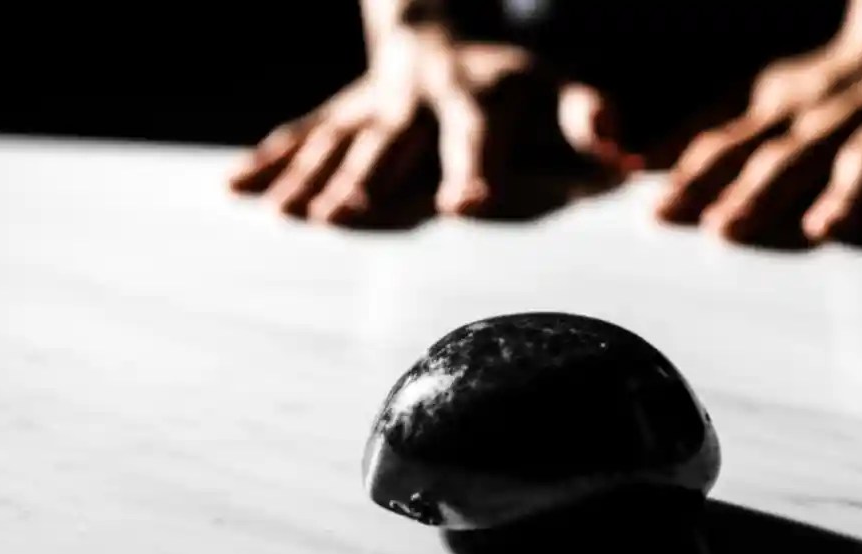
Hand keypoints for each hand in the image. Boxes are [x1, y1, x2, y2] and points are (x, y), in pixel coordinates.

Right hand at [229, 26, 632, 223]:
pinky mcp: (337, 114)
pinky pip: (300, 135)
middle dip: (368, 180)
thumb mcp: (557, 84)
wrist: (434, 27)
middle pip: (390, 144)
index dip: (472, 170)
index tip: (466, 207)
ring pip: (338, 144)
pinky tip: (235, 190)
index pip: (475, 137)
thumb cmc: (511, 78)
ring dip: (311, 177)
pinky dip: (268, 161)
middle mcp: (416, 101)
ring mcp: (369, 107)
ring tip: (289, 216)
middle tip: (342, 217)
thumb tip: (626, 161)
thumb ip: (590, 117)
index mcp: (476, 97)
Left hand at [655, 0, 861, 244]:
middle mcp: (828, 117)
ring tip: (828, 230)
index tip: (655, 215)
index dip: (691, 179)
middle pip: (788, 159)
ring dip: (847, 193)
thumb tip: (636, 165)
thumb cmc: (828, 74)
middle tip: (723, 231)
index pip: (730, 147)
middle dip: (756, 194)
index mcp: (783, 109)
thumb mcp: (759, 96)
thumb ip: (701, 135)